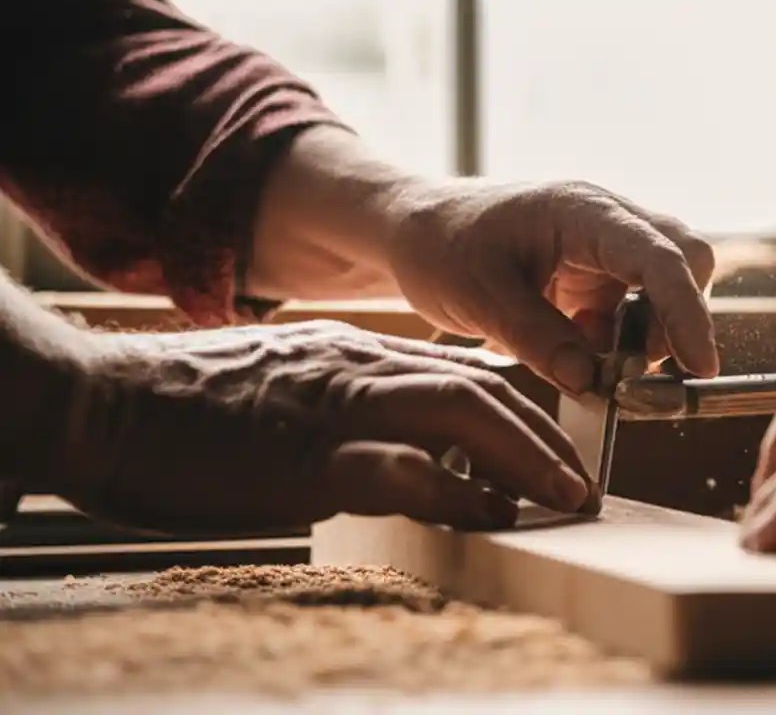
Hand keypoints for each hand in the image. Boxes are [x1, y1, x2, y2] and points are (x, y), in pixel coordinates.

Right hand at [43, 322, 594, 533]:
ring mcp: (336, 410)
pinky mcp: (308, 460)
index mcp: (352, 351)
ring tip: (563, 498)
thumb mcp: (283, 380)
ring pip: (460, 416)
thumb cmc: (188, 404)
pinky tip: (489, 516)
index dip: (514, 410)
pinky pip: (405, 471)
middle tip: (577, 481)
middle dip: (541, 436)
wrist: (104, 402)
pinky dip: (457, 492)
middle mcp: (357, 369)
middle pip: (477, 391)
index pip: (456, 372)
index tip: (550, 447)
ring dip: (524, 458)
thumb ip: (341, 396)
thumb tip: (393, 436)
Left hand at [386, 179, 718, 393]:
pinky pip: (636, 312)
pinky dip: (623, 345)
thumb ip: (538, 340)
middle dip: (678, 324)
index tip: (700, 366)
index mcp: (582, 210)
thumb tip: (593, 383)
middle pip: (684, 262)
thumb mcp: (480, 298)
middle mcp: (608, 221)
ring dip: (649, 340)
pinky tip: (583, 358)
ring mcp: (608, 249)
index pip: (659, 257)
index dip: (687, 312)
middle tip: (641, 377)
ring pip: (666, 291)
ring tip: (601, 374)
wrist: (416, 231)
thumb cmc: (441, 247)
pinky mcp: (600, 276)